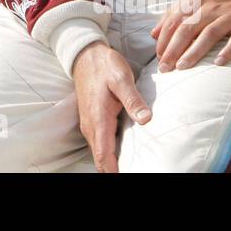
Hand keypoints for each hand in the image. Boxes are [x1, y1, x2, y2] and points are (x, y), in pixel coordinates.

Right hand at [70, 41, 151, 172]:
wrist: (85, 55)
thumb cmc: (104, 65)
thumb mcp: (121, 78)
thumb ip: (133, 99)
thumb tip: (146, 119)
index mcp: (98, 118)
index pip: (103, 154)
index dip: (113, 171)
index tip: (126, 175)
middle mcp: (91, 125)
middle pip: (100, 158)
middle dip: (113, 170)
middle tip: (134, 172)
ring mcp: (90, 123)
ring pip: (99, 152)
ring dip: (111, 163)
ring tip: (130, 168)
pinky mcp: (92, 120)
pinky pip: (99, 143)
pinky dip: (108, 153)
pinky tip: (122, 154)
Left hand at [150, 0, 230, 71]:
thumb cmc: (223, 1)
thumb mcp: (196, 1)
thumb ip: (174, 15)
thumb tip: (153, 35)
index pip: (174, 20)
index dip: (164, 39)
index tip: (158, 57)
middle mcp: (211, 6)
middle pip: (188, 28)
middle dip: (174, 49)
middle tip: (165, 67)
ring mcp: (230, 15)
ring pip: (209, 34)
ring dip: (194, 51)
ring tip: (183, 67)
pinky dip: (228, 50)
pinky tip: (219, 63)